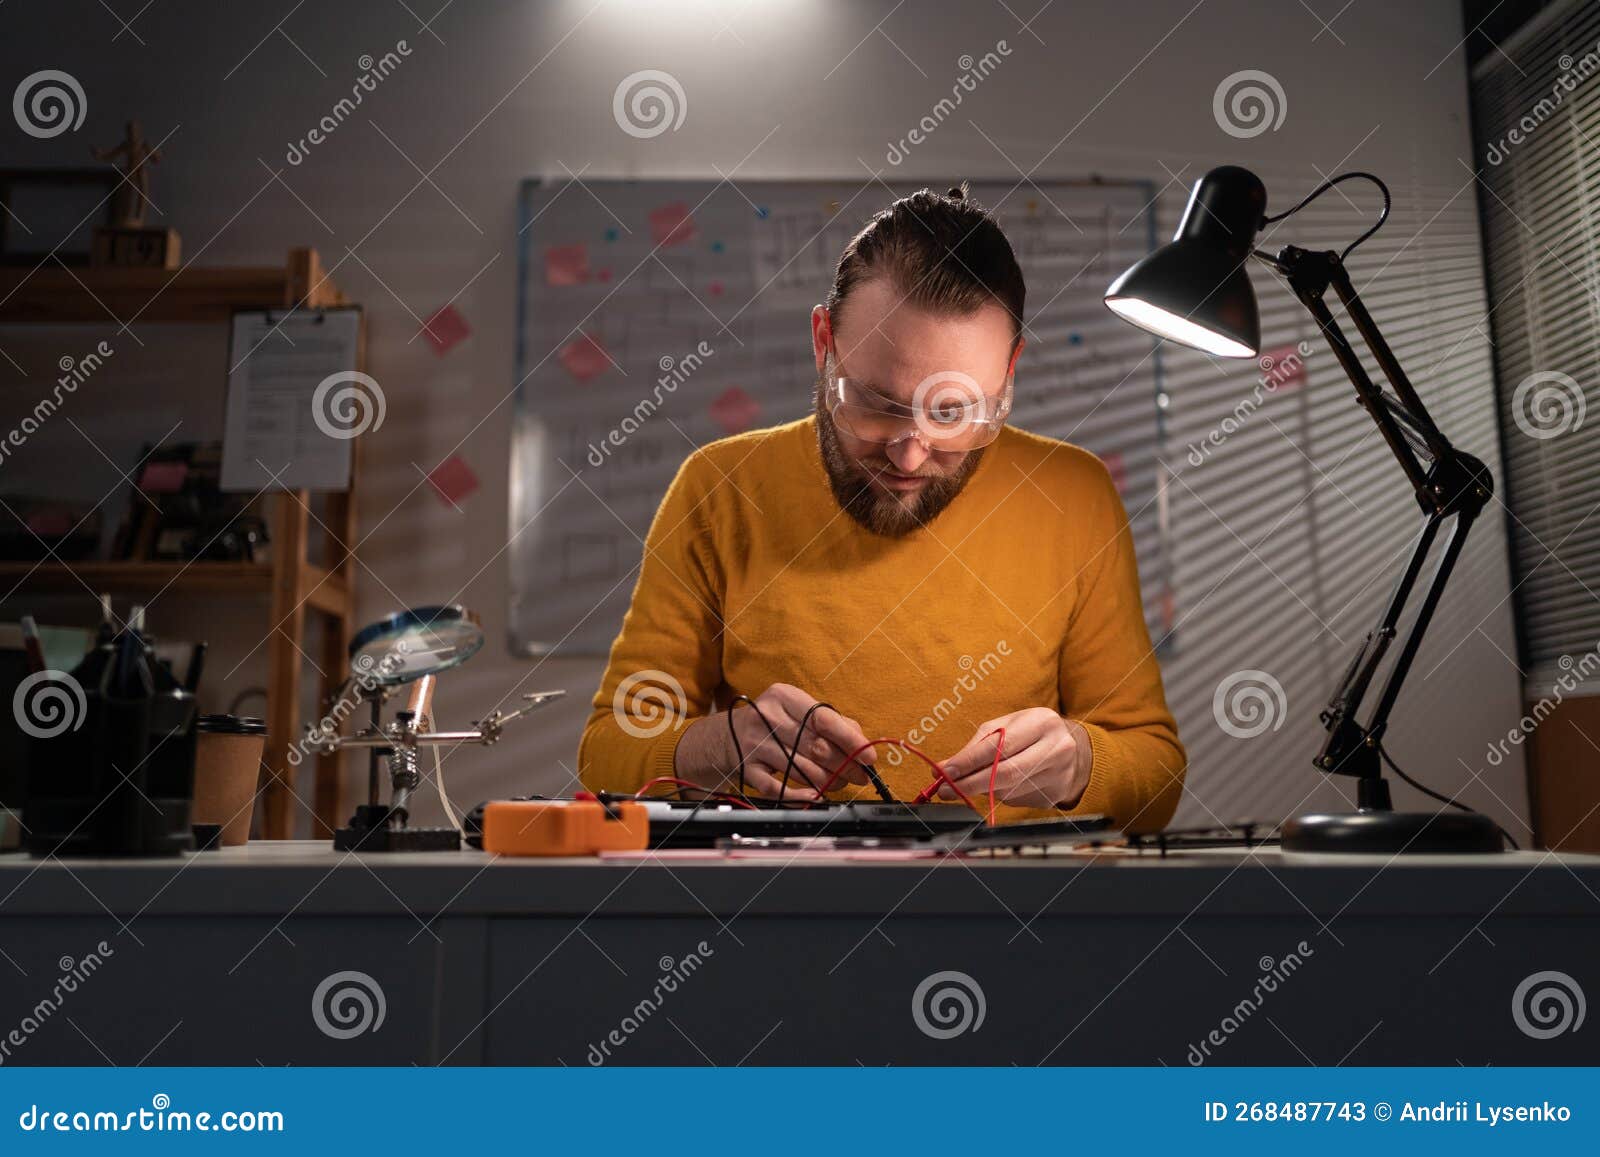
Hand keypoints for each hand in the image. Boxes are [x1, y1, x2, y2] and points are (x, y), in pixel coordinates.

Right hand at [675, 683, 873, 800]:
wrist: (723, 736)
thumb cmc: (770, 722)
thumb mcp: (795, 709)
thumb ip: (830, 720)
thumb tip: (861, 741)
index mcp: (784, 697)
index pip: (824, 719)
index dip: (850, 740)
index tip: (868, 757)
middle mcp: (767, 717)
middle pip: (815, 747)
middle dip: (844, 766)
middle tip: (860, 777)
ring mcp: (754, 744)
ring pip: (801, 769)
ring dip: (827, 782)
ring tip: (840, 784)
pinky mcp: (747, 768)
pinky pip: (777, 787)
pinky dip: (799, 796)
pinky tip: (814, 798)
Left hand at [935, 709, 1091, 810]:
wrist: (1075, 751)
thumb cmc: (1033, 733)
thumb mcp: (1008, 726)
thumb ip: (977, 744)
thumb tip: (945, 769)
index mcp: (1042, 722)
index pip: (999, 746)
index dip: (968, 761)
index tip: (944, 772)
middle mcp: (1056, 749)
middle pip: (1005, 773)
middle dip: (969, 783)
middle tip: (945, 790)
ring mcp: (1059, 775)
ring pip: (1008, 791)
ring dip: (983, 789)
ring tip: (975, 780)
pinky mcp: (1055, 796)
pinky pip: (1016, 800)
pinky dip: (1001, 794)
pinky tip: (1007, 783)